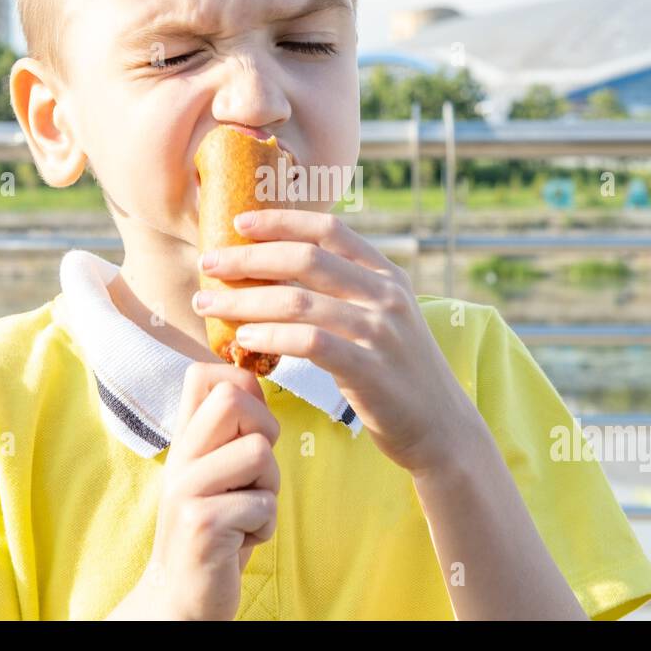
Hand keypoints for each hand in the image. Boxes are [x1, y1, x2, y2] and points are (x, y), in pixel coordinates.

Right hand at [134, 362, 279, 619]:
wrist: (181, 600)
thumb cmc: (215, 531)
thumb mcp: (218, 473)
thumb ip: (230, 432)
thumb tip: (252, 379)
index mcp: (185, 441)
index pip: (203, 374)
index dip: (243, 382)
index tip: (252, 421)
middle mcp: (179, 458)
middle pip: (234, 399)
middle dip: (265, 432)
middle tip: (253, 473)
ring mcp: (185, 490)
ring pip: (258, 451)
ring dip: (268, 488)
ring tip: (246, 513)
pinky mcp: (201, 524)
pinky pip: (263, 505)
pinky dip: (264, 528)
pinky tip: (240, 542)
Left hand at [191, 210, 481, 475]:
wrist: (442, 429)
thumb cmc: (397, 374)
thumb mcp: (382, 319)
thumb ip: (346, 292)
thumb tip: (280, 272)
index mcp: (387, 274)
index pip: (328, 230)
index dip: (281, 221)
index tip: (239, 223)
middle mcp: (386, 295)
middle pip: (305, 260)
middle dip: (249, 258)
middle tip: (208, 263)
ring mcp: (381, 331)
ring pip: (299, 301)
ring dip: (245, 301)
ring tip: (209, 305)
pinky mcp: (371, 369)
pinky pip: (309, 344)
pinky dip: (270, 337)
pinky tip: (243, 340)